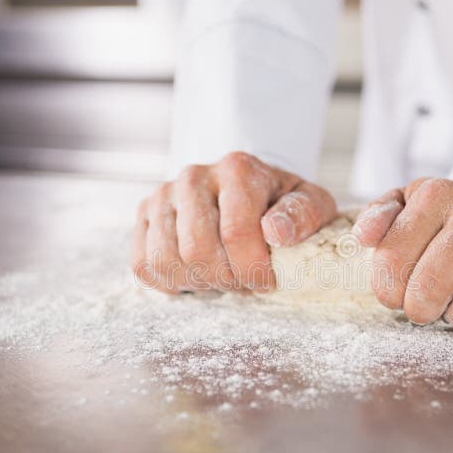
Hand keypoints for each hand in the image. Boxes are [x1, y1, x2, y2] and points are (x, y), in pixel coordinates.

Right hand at [131, 152, 336, 293]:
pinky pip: (143, 264)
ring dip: (198, 282)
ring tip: (222, 276)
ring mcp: (163, 194)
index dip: (253, 270)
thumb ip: (302, 215)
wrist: (251, 189)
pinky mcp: (144, 213)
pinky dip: (170, 282)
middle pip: (197, 251)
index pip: (236, 234)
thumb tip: (275, 232)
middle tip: (245, 281)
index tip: (268, 280)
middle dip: (226, 280)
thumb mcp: (309, 204)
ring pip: (166, 260)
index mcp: (237, 169)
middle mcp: (194, 176)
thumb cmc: (281, 203)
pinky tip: (197, 275)